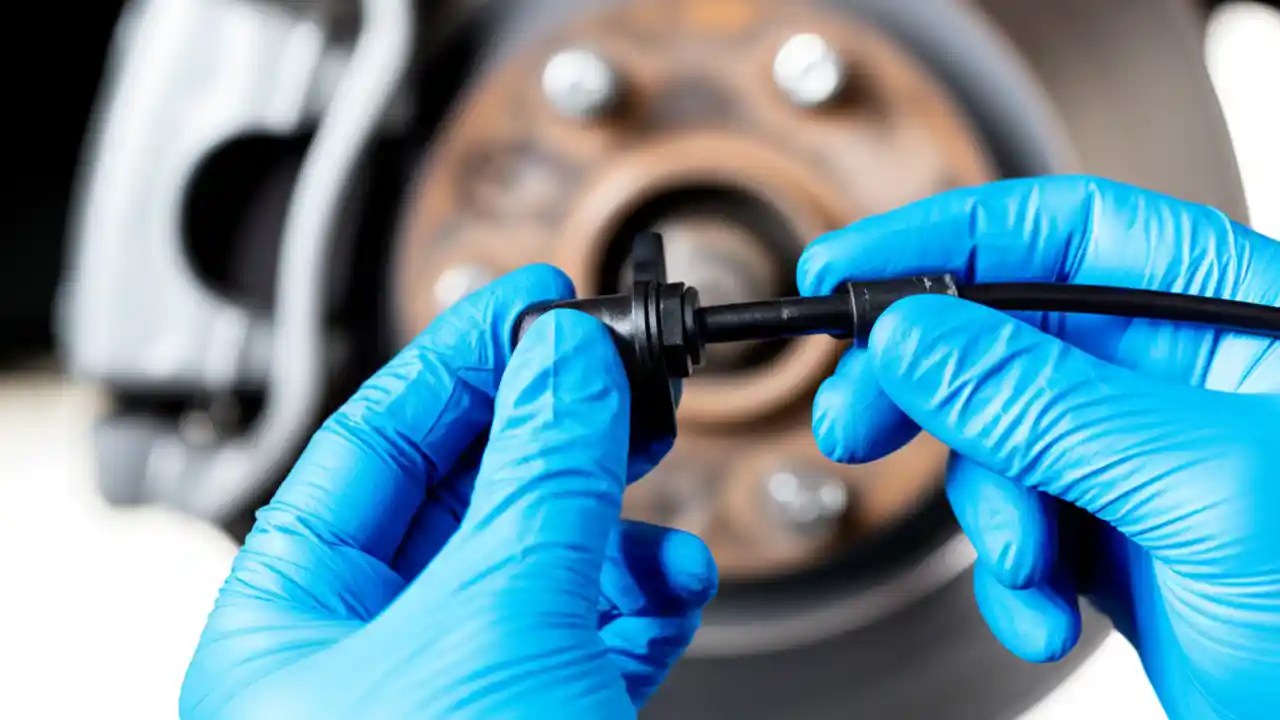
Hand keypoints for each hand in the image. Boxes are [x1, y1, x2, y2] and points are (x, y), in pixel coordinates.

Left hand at [180, 265, 717, 718]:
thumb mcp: (495, 618)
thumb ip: (539, 473)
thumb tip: (565, 361)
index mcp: (291, 623)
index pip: (374, 443)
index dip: (461, 359)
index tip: (532, 303)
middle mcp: (364, 659)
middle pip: (465, 495)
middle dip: (552, 433)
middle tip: (613, 370)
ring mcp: (459, 697)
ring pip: (539, 566)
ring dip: (608, 522)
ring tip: (652, 486)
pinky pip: (587, 638)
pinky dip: (637, 601)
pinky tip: (668, 582)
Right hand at [799, 176, 1279, 718]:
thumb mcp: (1197, 484)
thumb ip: (1044, 404)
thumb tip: (918, 340)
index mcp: (1223, 317)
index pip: (1061, 230)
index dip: (945, 239)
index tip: (849, 270)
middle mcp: (1174, 377)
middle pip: (1003, 334)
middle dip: (925, 386)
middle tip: (859, 418)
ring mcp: (1137, 460)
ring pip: (996, 443)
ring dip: (991, 514)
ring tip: (1030, 562)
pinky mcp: (1114, 537)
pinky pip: (1017, 527)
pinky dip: (1013, 576)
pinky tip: (1049, 607)